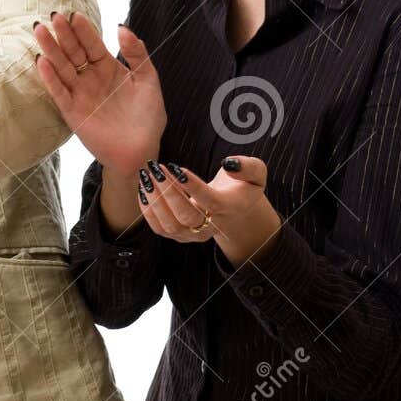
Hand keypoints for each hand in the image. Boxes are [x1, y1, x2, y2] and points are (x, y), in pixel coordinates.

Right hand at [34, 12, 165, 178]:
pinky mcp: (72, 111)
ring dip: (50, 50)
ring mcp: (80, 94)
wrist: (141, 151)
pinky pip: (59, 92)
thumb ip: (137, 53)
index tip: (74, 14)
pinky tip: (41, 62)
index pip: (92, 44)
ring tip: (40, 31)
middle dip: (63, 34)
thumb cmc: (147, 117)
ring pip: (62, 68)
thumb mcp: (148, 79)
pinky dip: (50, 78)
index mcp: (108, 68)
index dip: (83, 30)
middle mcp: (90, 78)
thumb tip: (121, 27)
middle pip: (73, 52)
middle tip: (54, 16)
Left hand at [137, 157, 279, 265]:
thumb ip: (249, 167)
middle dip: (167, 192)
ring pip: (170, 225)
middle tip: (155, 168)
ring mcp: (194, 235)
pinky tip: (143, 189)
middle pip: (186, 217)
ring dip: (154, 200)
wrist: (234, 208)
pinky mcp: (179, 235)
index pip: (209, 201)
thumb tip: (229, 164)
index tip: (175, 167)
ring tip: (146, 175)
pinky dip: (148, 210)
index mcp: (230, 209)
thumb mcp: (256, 173)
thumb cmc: (242, 185)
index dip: (191, 186)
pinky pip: (159, 228)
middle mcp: (212, 227)